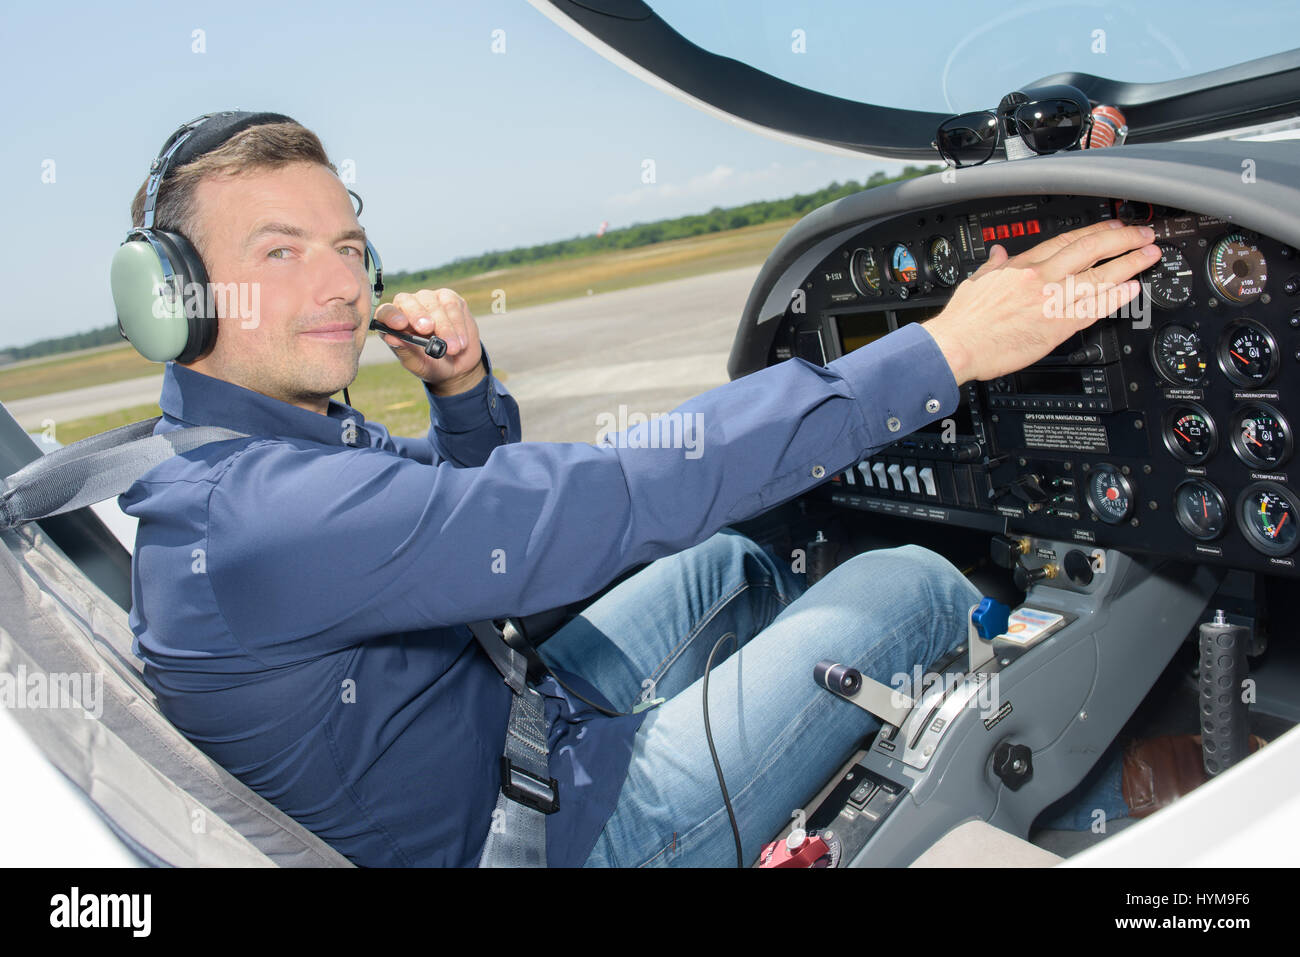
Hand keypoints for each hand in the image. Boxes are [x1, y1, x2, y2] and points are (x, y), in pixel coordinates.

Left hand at [373, 288, 484, 394]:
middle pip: (408, 301)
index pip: (385, 312)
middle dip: (418, 315)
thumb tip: (390, 338)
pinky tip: (461, 341)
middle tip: (428, 329)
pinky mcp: (450, 299)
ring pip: (434, 305)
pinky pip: (453, 307)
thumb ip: (404, 350)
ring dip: (445, 328)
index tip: (400, 325)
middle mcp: (408, 306)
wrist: (457, 365)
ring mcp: (429, 300)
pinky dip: (458, 325)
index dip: (391, 316)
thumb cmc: (431, 364)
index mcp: (393, 321)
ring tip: (453, 349)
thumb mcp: (416, 363)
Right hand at [923, 220, 1160, 383]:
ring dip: (1129, 264)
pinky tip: (1132, 289)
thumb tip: (998, 254)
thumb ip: (993, 267)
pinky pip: (1094, 308)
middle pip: (1091, 250)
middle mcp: (1041, 278)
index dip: (1095, 232)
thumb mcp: (975, 282)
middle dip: (1122, 240)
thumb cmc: (963, 321)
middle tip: (1142, 236)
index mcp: (1022, 266)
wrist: (957, 346)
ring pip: (1099, 276)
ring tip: (1148, 256)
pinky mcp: (1056, 326)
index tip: (1111, 229)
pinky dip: (1116, 297)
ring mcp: (1051, 301)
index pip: (1066, 241)